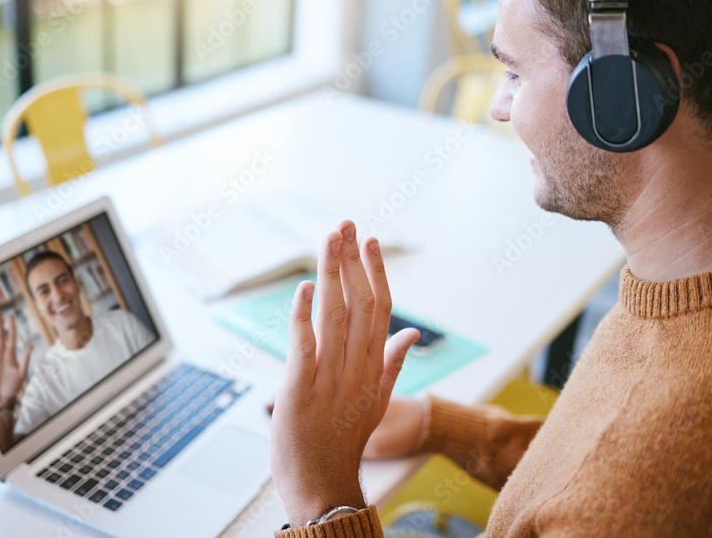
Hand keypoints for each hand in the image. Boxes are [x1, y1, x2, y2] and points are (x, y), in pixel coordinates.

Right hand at [0, 311, 32, 410]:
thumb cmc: (14, 387)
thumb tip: (31, 346)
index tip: (11, 316)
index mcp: (12, 355)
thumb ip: (25, 359)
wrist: (3, 399)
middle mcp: (2, 354)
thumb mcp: (22, 373)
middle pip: (0, 336)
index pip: (12, 337)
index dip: (12, 327)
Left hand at [270, 221, 419, 526]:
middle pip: (360, 303)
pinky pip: (305, 345)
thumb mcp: (377, 403)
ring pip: (335, 315)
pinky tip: (304, 287)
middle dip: (352, 260)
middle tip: (346, 224)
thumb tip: (412, 335)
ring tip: (329, 239)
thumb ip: (393, 364)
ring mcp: (329, 378)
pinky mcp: (300, 389)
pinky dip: (303, 314)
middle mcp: (356, 368)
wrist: (323, 487)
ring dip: (331, 274)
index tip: (370, 241)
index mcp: (374, 368)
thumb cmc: (344, 443)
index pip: (382, 310)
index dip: (376, 272)